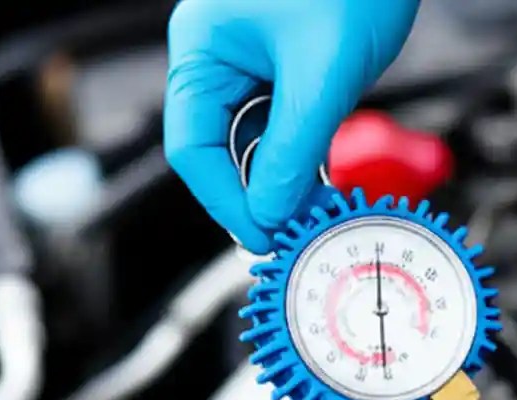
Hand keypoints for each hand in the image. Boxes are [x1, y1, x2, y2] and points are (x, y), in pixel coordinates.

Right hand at [165, 0, 419, 251]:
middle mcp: (216, 53)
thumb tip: (269, 212)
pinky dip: (296, 152)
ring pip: (250, 139)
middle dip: (253, 192)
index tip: (263, 236)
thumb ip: (292, 149)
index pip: (193, 148)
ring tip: (311, 208)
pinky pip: (276, 121)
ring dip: (278, 176)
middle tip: (291, 230)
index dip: (226, 201)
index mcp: (202, 47)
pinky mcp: (281, 62)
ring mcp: (248, 57)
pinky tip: (318, 176)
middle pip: (217, 148)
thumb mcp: (324, 75)